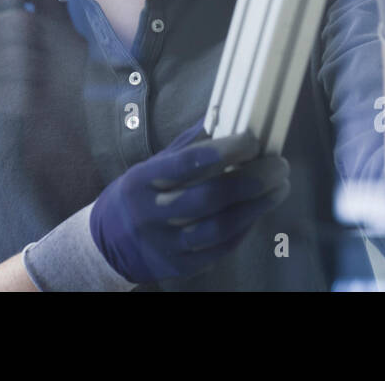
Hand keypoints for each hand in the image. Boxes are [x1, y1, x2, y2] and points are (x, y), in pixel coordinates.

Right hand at [89, 116, 290, 284]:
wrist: (105, 245)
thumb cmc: (138, 196)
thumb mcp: (150, 167)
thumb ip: (187, 147)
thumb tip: (225, 117)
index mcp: (141, 181)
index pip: (185, 164)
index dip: (223, 151)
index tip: (252, 141)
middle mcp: (150, 214)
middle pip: (208, 197)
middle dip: (251, 180)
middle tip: (279, 166)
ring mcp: (165, 245)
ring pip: (219, 228)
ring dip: (256, 206)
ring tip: (279, 188)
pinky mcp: (179, 267)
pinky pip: (220, 249)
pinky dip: (244, 229)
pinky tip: (258, 211)